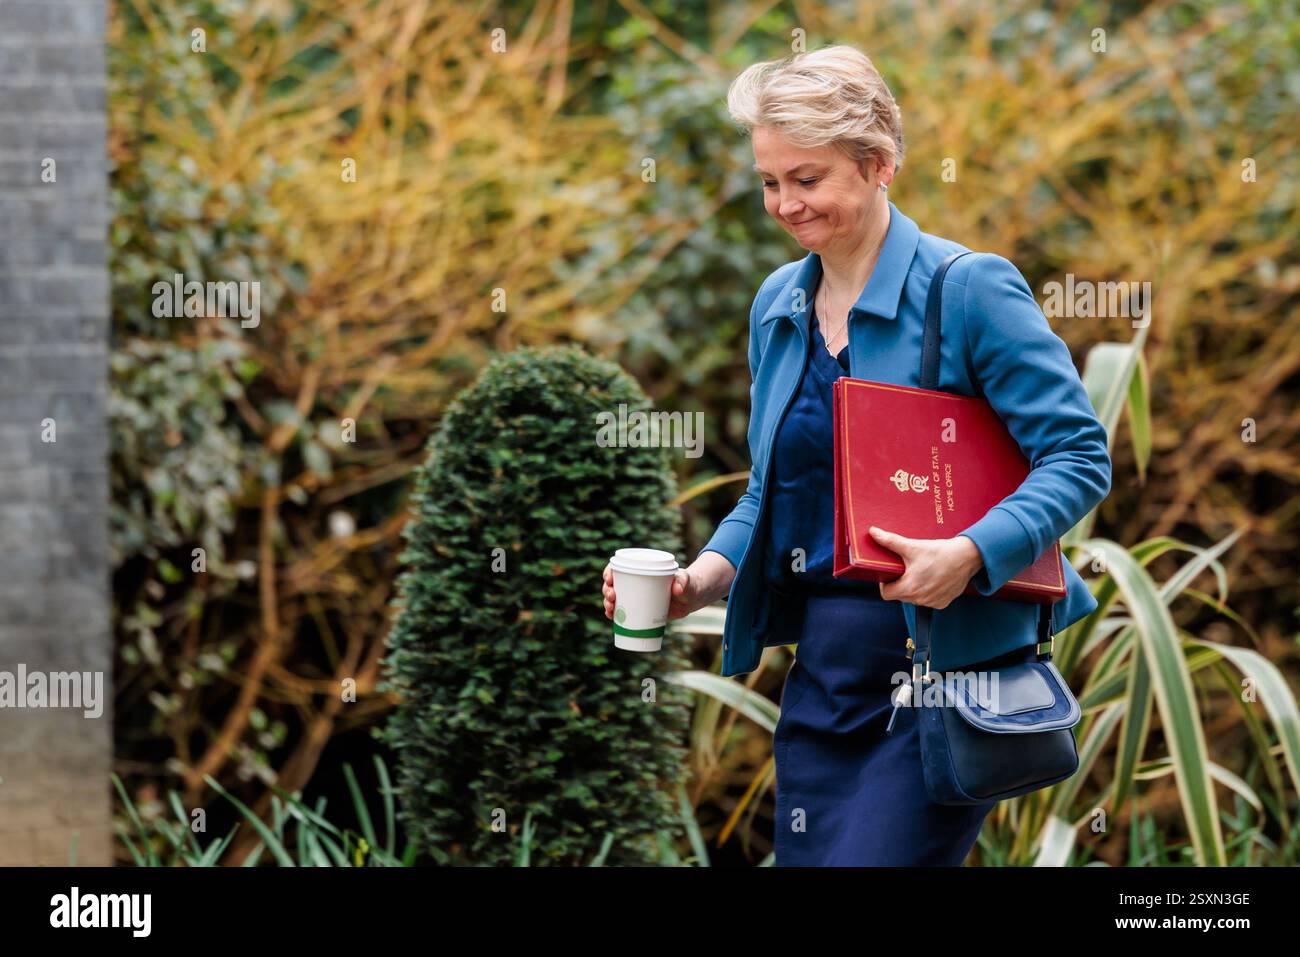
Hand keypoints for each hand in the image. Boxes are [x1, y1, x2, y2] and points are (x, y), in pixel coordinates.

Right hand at [602, 562, 701, 621]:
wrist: (691, 599)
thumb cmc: (688, 585)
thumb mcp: (687, 581)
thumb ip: (684, 581)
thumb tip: (677, 587)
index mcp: (642, 569)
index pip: (620, 566)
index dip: (610, 571)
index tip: (609, 578)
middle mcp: (636, 582)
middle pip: (614, 583)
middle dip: (607, 589)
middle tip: (612, 596)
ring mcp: (636, 596)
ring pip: (615, 598)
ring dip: (608, 602)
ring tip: (610, 609)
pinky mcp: (639, 609)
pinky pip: (622, 611)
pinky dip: (614, 614)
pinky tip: (611, 617)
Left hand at [869, 527, 983, 608]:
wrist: (967, 556)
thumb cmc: (940, 552)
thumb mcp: (912, 546)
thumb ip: (890, 541)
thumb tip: (873, 532)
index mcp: (910, 588)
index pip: (886, 594)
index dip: (884, 584)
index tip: (890, 573)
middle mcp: (920, 599)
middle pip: (900, 595)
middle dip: (899, 583)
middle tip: (906, 569)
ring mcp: (933, 603)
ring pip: (914, 598)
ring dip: (914, 588)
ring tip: (920, 572)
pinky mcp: (943, 603)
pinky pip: (928, 600)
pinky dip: (927, 591)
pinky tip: (932, 578)